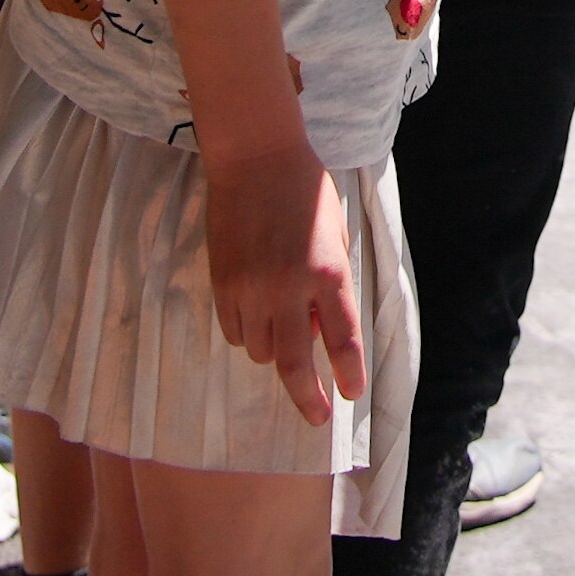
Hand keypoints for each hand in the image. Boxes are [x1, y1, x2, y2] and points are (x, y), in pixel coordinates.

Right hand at [203, 141, 368, 425]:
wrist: (255, 158)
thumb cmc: (305, 191)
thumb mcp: (334, 234)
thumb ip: (330, 284)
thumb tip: (319, 328)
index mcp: (328, 272)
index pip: (342, 340)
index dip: (349, 374)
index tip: (352, 394)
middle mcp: (289, 287)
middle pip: (294, 364)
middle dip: (308, 398)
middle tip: (318, 417)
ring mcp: (251, 288)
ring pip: (260, 351)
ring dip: (275, 353)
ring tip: (285, 330)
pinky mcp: (222, 284)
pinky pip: (233, 331)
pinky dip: (247, 333)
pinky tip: (256, 313)